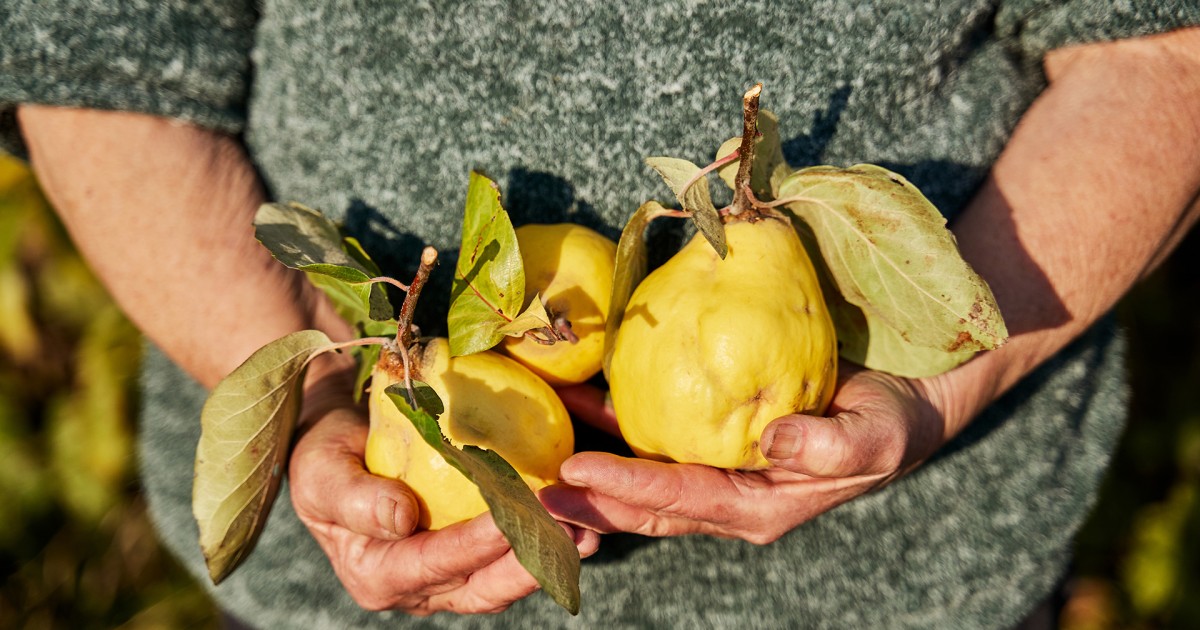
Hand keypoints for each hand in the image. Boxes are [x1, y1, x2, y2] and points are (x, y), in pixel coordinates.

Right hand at [288, 370, 599, 614]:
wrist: (339, 442)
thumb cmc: (325, 454)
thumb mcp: (321, 471)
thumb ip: (355, 498)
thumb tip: (401, 519)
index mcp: (377, 574)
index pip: (434, 564)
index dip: (475, 545)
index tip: (512, 517)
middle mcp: (415, 588)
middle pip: (480, 587)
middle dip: (528, 563)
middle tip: (570, 533)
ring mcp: (446, 578)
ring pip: (503, 581)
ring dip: (546, 560)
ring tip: (584, 533)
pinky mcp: (468, 558)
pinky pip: (509, 559)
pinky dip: (542, 544)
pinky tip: (574, 522)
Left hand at [544, 366, 950, 543]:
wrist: (904, 399)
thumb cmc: (892, 421)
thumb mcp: (875, 436)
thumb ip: (829, 446)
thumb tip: (771, 440)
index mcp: (760, 505)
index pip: (682, 500)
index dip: (627, 487)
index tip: (575, 470)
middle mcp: (730, 494)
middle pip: (645, 503)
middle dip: (586, 498)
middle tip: (527, 486)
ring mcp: (718, 469)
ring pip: (641, 474)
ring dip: (589, 462)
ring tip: (530, 448)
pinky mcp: (713, 436)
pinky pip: (655, 436)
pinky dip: (614, 423)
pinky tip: (579, 398)